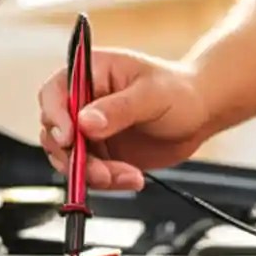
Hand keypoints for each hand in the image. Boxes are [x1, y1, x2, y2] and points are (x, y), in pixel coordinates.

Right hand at [38, 49, 211, 189]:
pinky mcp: (100, 153)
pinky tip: (132, 177)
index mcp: (90, 73)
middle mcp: (83, 101)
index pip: (55, 92)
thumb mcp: (153, 95)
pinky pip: (89, 173)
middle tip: (100, 171)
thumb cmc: (179, 91)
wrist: (200, 114)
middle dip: (74, 156)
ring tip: (126, 176)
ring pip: (69, 158)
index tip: (69, 138)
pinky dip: (108, 181)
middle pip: (55, 131)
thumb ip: (119, 108)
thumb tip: (85, 122)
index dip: (55, 116)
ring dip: (92, 173)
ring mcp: (89, 130)